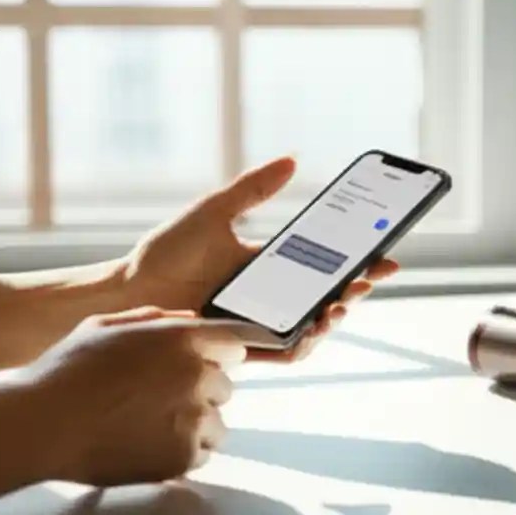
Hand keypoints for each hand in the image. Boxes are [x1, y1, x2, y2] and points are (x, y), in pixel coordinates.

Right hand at [24, 306, 244, 486]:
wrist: (42, 425)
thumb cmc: (65, 373)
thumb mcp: (104, 327)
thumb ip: (153, 321)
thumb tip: (189, 319)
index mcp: (182, 339)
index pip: (234, 347)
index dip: (214, 358)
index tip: (198, 368)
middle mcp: (197, 376)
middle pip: (225, 387)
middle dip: (201, 393)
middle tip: (159, 401)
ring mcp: (194, 419)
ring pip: (217, 425)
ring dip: (195, 427)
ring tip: (150, 427)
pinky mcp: (184, 456)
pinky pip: (201, 455)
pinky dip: (180, 454)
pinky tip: (146, 446)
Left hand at [120, 157, 399, 361]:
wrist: (130, 291)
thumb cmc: (166, 252)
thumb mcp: (213, 212)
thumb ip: (253, 189)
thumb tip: (293, 160)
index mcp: (270, 263)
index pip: (324, 263)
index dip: (358, 262)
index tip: (385, 254)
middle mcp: (270, 295)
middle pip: (326, 297)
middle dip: (355, 291)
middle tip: (366, 281)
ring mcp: (259, 323)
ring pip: (311, 328)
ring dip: (333, 320)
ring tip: (337, 307)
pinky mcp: (243, 348)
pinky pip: (283, 353)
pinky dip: (303, 345)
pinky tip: (311, 332)